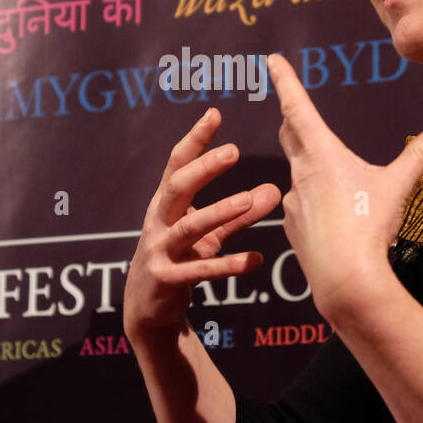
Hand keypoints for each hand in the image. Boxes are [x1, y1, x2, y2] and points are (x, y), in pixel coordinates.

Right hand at [123, 108, 281, 340]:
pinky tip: (255, 260)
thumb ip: (240, 213)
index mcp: (166, 204)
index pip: (178, 164)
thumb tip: (275, 190)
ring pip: (190, 227)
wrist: (147, 309)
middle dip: (203, 168)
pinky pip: (200, 270)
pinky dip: (228, 264)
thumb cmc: (180, 259)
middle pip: (178, 186)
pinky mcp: (167, 279)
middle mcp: (159, 222)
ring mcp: (160, 250)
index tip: (214, 113)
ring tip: (246, 199)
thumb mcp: (210, 234)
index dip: (195, 139)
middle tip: (234, 151)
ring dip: (219, 211)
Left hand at [268, 54, 422, 322]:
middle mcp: (300, 173)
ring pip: (298, 174)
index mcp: (322, 155)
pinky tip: (330, 216)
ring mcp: (292, 202)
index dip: (285, 81)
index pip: (297, 107)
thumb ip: (421, 156)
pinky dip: (312, 201)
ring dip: (308, 166)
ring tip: (330, 175)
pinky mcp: (292, 227)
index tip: (271, 61)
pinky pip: (299, 205)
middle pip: (290, 136)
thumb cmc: (369, 227)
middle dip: (291, 119)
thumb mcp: (398, 186)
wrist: (344, 280)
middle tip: (290, 107)